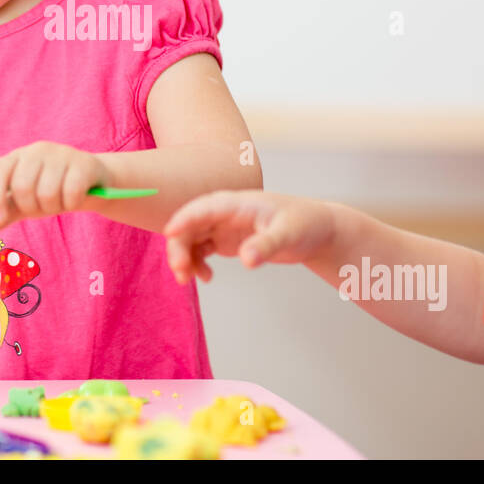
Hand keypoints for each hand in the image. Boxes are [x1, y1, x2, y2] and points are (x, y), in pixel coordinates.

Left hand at [0, 142, 110, 234]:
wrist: (89, 184)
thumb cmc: (49, 192)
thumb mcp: (22, 205)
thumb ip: (0, 216)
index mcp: (15, 158)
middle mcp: (35, 151)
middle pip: (22, 186)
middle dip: (31, 207)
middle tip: (41, 207)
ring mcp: (60, 154)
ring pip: (47, 192)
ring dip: (54, 207)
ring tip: (60, 202)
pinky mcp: (83, 163)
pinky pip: (71, 193)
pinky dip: (72, 204)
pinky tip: (75, 198)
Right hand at [162, 190, 336, 284]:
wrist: (315, 230)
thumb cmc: (304, 224)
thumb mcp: (288, 234)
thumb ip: (266, 245)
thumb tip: (246, 260)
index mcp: (237, 203)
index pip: (203, 207)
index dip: (184, 218)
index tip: (169, 233)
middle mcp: (224, 212)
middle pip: (190, 225)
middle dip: (179, 246)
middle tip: (181, 273)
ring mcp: (223, 226)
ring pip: (191, 238)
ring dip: (184, 257)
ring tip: (188, 280)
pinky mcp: (225, 239)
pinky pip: (200, 249)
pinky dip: (196, 263)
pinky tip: (206, 278)